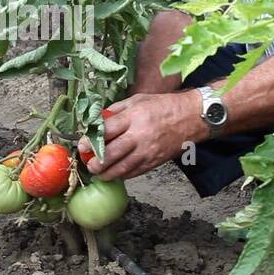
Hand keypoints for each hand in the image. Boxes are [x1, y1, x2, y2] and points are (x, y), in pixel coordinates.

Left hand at [77, 91, 209, 180]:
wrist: (191, 118)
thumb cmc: (163, 106)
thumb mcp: (137, 100)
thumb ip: (116, 110)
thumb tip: (98, 121)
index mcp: (133, 117)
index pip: (105, 132)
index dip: (90, 140)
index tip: (82, 145)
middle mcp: (139, 136)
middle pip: (110, 154)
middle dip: (95, 162)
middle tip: (88, 163)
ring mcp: (147, 151)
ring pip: (121, 169)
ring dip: (106, 173)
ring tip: (98, 172)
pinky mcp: (155, 162)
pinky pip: (134, 172)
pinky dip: (122, 174)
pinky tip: (115, 173)